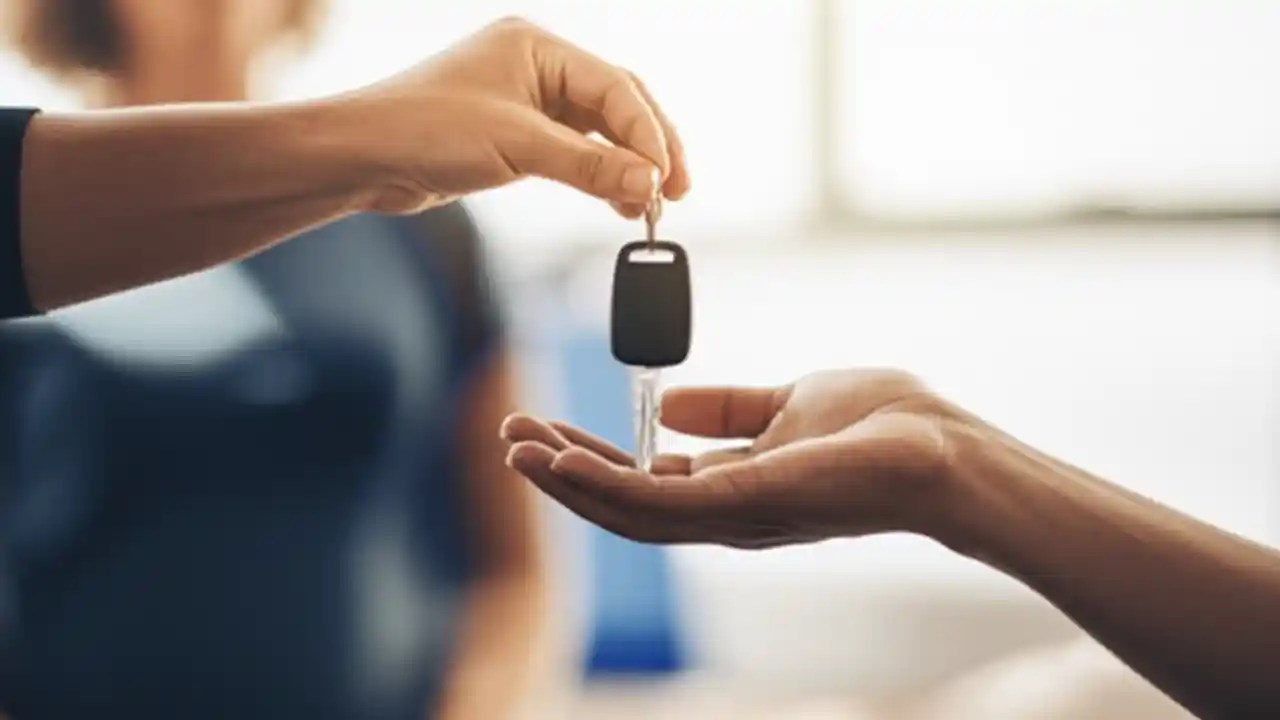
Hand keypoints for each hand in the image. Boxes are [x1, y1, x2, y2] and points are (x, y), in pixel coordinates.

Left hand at [350, 17, 689, 216]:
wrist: (362, 157)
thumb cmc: (424, 132)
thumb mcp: (516, 147)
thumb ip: (587, 166)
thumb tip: (648, 184)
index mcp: (537, 46)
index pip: (615, 86)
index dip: (648, 134)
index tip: (666, 178)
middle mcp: (536, 65)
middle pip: (616, 104)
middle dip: (649, 148)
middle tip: (677, 191)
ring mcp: (526, 99)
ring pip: (597, 131)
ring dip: (626, 166)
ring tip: (651, 205)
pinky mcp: (514, 133)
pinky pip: (572, 151)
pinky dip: (596, 176)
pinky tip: (616, 203)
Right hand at [500, 369, 965, 548]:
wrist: (943, 450)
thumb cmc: (884, 427)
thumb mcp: (789, 401)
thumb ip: (730, 410)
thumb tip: (669, 404)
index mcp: (732, 488)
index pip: (644, 479)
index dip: (591, 456)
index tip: (546, 427)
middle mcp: (723, 513)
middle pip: (624, 499)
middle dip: (565, 471)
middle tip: (512, 436)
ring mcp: (730, 517)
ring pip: (626, 509)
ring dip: (567, 480)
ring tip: (516, 447)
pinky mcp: (741, 507)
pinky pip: (654, 503)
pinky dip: (601, 486)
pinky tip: (560, 461)